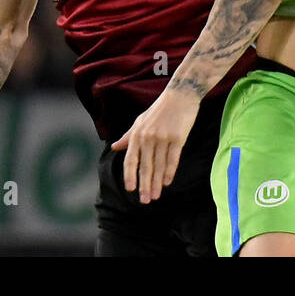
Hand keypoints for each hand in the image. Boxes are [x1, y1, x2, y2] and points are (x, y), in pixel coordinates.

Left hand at [110, 88, 201, 204]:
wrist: (180, 95)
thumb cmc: (159, 109)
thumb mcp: (140, 121)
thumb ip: (128, 136)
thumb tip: (114, 147)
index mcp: (137, 133)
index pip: (131, 159)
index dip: (130, 175)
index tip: (130, 189)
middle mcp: (148, 137)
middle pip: (145, 166)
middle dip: (144, 185)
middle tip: (145, 201)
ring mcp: (163, 137)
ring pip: (158, 165)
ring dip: (156, 183)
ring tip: (156, 196)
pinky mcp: (178, 138)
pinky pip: (173, 159)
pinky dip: (170, 172)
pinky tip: (167, 182)